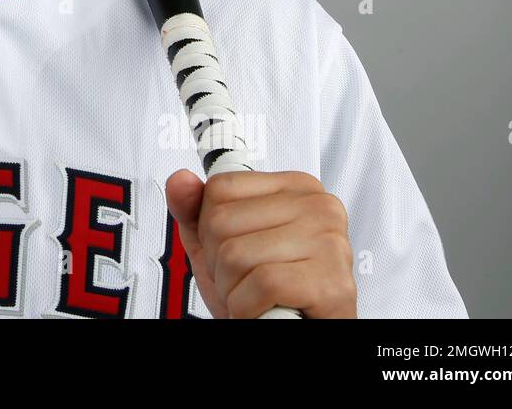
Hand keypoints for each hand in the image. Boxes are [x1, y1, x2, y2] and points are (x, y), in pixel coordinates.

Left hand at [165, 168, 356, 318]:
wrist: (291, 331)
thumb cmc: (264, 293)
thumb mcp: (220, 245)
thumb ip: (194, 210)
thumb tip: (180, 181)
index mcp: (295, 189)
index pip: (221, 188)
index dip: (211, 229)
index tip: (237, 248)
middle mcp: (318, 207)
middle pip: (221, 222)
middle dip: (219, 263)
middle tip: (244, 280)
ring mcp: (329, 242)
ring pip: (236, 255)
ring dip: (232, 290)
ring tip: (254, 296)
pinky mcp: (331, 281)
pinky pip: (262, 284)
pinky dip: (247, 307)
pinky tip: (263, 310)